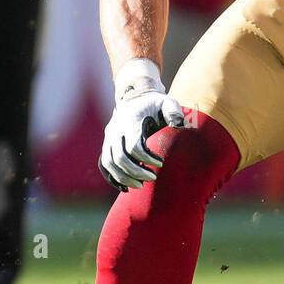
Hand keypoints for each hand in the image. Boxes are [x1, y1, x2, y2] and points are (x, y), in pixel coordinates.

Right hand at [99, 60, 184, 190]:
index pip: (133, 147)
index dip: (147, 158)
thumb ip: (174, 111)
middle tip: (152, 178)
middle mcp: (115, 130)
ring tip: (140, 185)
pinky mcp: (107, 144)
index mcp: (129, 122)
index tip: (161, 163)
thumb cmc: (155, 103)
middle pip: (119, 158)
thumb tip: (178, 125)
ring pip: (109, 163)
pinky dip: (112, 177)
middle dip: (135, 172)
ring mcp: (108, 138)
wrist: (135, 96)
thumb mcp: (167, 102)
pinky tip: (125, 187)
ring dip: (123, 177)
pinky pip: (104, 164)